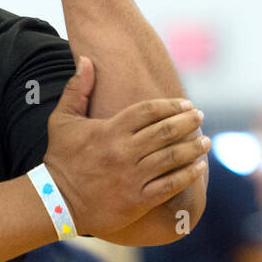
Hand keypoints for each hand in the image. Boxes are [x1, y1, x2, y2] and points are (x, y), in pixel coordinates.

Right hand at [43, 56, 208, 237]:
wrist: (55, 202)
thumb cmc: (60, 159)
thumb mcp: (62, 120)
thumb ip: (76, 89)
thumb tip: (86, 59)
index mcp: (108, 131)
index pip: (148, 111)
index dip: (171, 105)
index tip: (186, 104)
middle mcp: (123, 152)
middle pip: (165, 131)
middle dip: (188, 121)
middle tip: (199, 117)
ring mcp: (131, 177)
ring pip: (172, 157)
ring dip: (194, 147)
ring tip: (205, 141)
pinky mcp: (137, 200)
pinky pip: (170, 185)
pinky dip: (189, 175)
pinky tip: (199, 166)